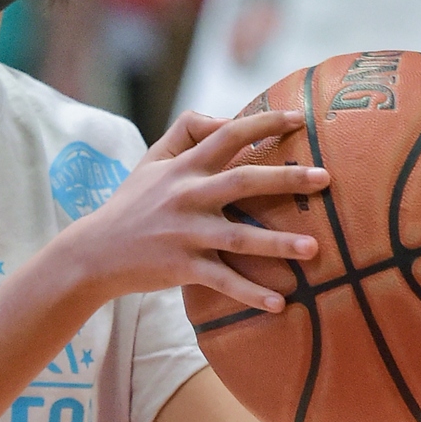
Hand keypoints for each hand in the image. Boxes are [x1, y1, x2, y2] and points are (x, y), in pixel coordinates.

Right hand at [69, 109, 327, 311]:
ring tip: (315, 248)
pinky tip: (280, 303)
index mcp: (184, 168)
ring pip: (239, 238)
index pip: (228, 134)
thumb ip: (185, 131)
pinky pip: (223, 282)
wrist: (95, 252)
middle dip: (287, 179)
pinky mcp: (182, 267)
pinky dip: (251, 294)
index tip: (298, 119)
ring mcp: (186, 234)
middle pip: (243, 181)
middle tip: (326, 179)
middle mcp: (187, 196)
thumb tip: (226, 118)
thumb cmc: (131, 204)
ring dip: (278, 244)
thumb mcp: (152, 160)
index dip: (264, 123)